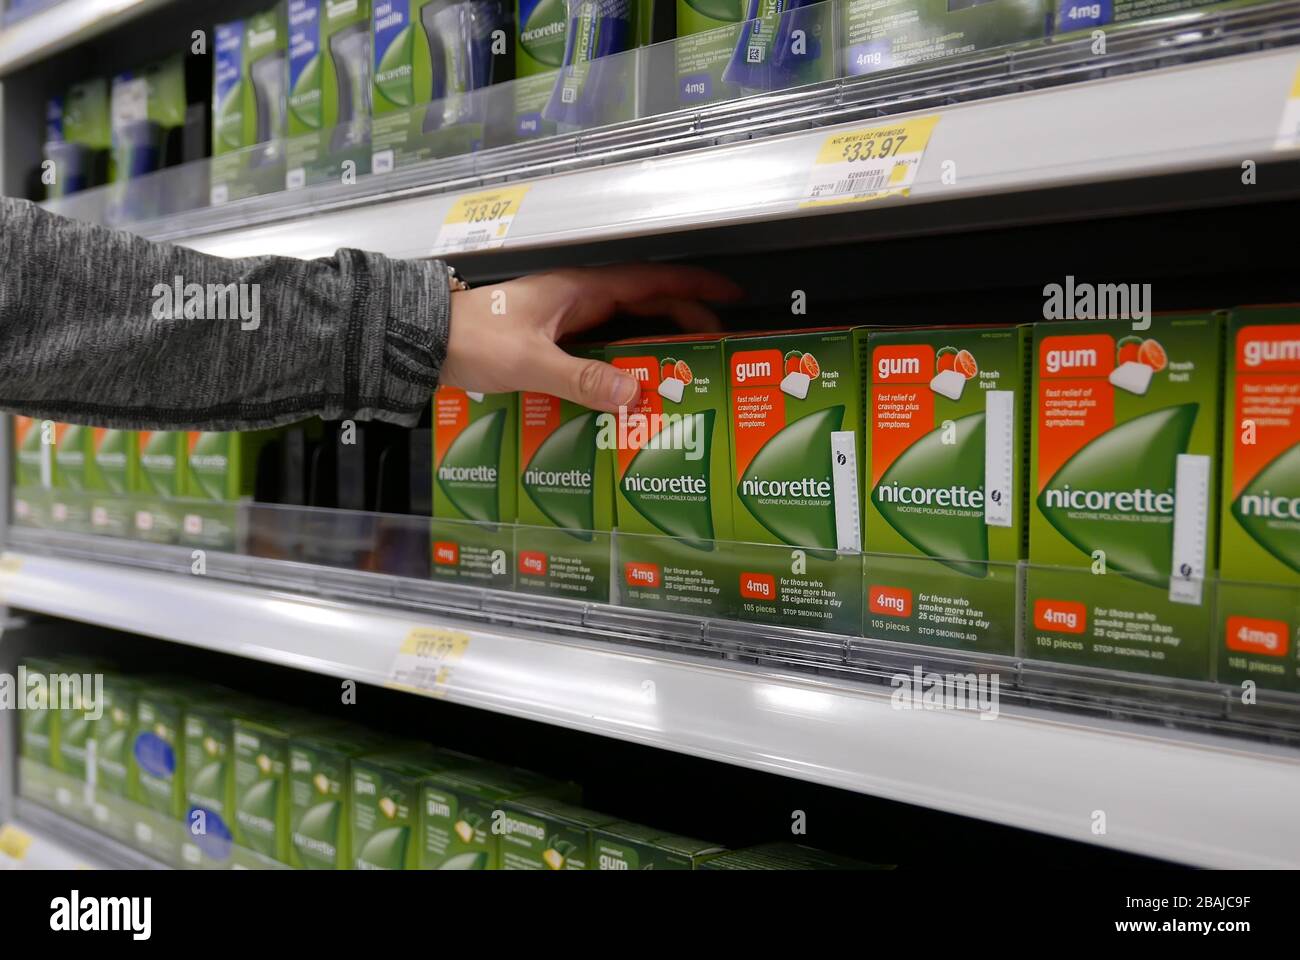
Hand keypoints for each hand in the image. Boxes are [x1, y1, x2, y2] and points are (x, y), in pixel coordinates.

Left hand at [439, 264, 741, 412]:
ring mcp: (567, 317)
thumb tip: (634, 392)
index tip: (729, 293)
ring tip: (684, 368)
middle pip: (647, 302)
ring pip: (626, 324)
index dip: (694, 286)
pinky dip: (625, 360)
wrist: (424, 340)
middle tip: (717, 345)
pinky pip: (603, 345)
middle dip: (685, 319)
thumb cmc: (470, 339)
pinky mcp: (554, 338)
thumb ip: (581, 378)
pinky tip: (632, 386)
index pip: (652, 280)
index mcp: (580, 289)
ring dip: (655, 340)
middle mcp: (578, 298)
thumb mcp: (529, 361)